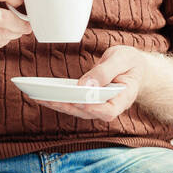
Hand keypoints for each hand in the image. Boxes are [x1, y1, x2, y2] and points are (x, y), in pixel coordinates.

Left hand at [33, 44, 148, 121]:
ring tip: (39, 96)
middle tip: (48, 98)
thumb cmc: (130, 62)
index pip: (108, 111)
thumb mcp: (122, 59)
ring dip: (58, 104)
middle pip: (87, 113)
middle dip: (67, 106)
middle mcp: (110, 106)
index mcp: (124, 98)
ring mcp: (98, 106)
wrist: (134, 66)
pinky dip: (58, 99)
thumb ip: (105, 71)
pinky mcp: (89, 101)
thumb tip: (85, 84)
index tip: (81, 102)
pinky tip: (43, 94)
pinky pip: (73, 104)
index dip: (94, 109)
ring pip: (77, 110)